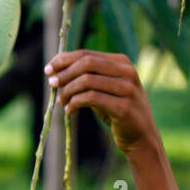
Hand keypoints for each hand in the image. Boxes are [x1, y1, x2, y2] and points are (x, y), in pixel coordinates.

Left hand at [44, 50, 160, 156]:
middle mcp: (127, 72)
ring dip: (68, 91)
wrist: (140, 135)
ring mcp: (127, 88)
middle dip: (64, 73)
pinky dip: (75, 103)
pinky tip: (69, 110)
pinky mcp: (123, 107)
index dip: (64, 60)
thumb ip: (86, 78)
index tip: (48, 69)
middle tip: (51, 83)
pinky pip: (91, 98)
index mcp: (121, 63)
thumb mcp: (103, 89)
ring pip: (87, 81)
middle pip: (86, 63)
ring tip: (60, 101)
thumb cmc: (117, 110)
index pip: (87, 54)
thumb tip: (55, 70)